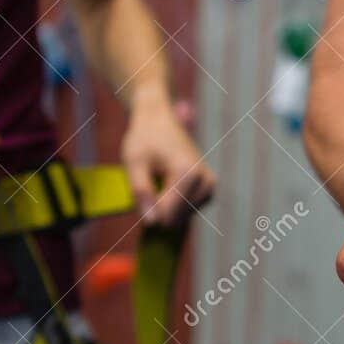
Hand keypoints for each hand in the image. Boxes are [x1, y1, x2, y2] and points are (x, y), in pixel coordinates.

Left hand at [121, 91, 213, 226]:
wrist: (159, 120)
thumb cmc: (144, 138)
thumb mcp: (134, 162)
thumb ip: (141, 192)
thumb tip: (152, 223)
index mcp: (188, 172)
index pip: (167, 213)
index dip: (148, 208)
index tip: (141, 191)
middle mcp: (205, 180)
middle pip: (175, 217)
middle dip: (158, 207)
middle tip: (150, 181)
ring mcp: (210, 185)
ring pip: (181, 217)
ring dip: (166, 205)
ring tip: (159, 179)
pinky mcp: (210, 189)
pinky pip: (188, 211)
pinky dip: (174, 204)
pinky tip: (168, 184)